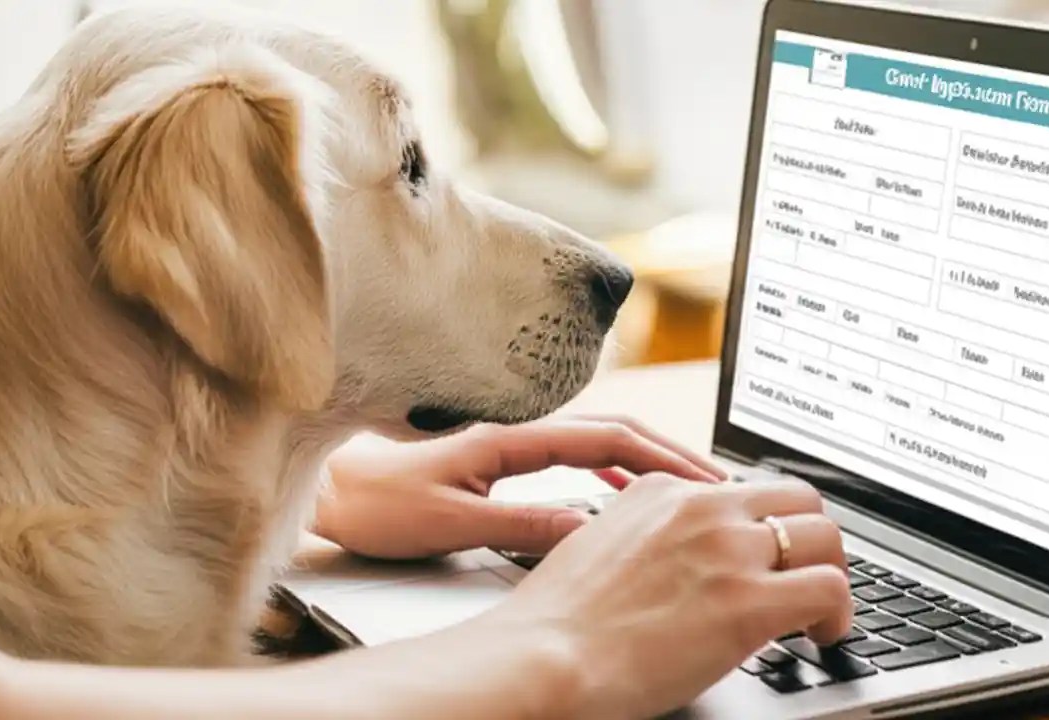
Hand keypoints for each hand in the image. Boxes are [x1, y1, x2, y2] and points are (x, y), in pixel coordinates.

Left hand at [315, 417, 726, 558]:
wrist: (328, 491)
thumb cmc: (376, 502)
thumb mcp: (453, 523)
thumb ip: (521, 526)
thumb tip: (588, 531)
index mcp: (511, 440)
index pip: (608, 437)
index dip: (662, 457)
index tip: (703, 479)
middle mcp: (517, 434)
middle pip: (616, 432)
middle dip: (671, 455)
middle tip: (719, 484)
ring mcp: (511, 445)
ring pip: (599, 443)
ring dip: (647, 461)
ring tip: (688, 487)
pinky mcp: (501, 463)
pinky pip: (574, 459)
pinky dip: (612, 470)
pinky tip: (622, 490)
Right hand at [493, 474, 851, 719]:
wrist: (544, 657)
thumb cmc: (557, 622)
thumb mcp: (596, 545)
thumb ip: (644, 537)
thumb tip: (674, 561)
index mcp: (662, 491)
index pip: (744, 490)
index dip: (765, 528)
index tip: (769, 556)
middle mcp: (701, 507)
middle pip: (797, 500)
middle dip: (810, 540)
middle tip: (807, 577)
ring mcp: (729, 550)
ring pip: (825, 537)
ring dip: (831, 574)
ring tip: (821, 612)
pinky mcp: (750, 601)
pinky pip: (830, 588)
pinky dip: (839, 613)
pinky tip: (823, 636)